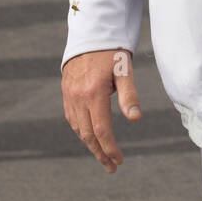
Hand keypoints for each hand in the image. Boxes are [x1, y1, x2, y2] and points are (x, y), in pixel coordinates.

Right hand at [61, 49, 139, 172]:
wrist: (90, 34)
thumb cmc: (112, 52)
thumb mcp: (125, 70)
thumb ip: (129, 94)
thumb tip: (135, 118)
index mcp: (93, 93)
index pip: (101, 130)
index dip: (110, 148)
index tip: (119, 161)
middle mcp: (78, 97)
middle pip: (87, 134)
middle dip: (100, 152)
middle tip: (112, 166)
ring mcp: (70, 95)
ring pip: (78, 128)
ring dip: (90, 145)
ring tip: (103, 155)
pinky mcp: (66, 92)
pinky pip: (72, 118)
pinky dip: (81, 131)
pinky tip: (90, 137)